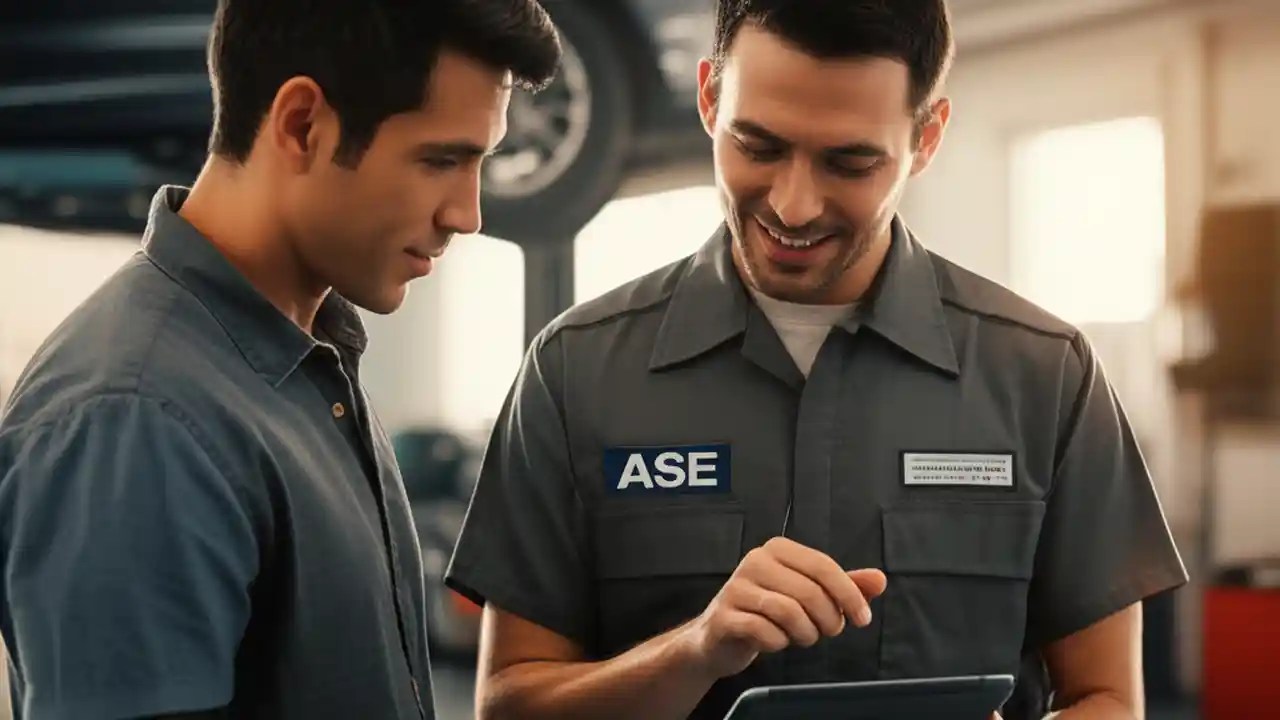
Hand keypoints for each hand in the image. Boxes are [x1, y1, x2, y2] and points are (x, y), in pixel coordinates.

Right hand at [681, 536, 887, 679]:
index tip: (862, 618)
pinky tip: (776, 641)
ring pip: (789, 612)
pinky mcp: (725, 616)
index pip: (823, 566)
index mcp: (778, 550)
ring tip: (803, 637)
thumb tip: (879, 579)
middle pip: (809, 591)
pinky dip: (779, 643)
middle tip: (827, 631)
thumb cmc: (768, 611)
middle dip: (828, 619)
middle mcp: (755, 562)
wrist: (719, 637)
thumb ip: (844, 586)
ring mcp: (736, 588)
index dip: (849, 594)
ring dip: (805, 633)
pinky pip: (765, 631)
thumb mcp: (809, 595)